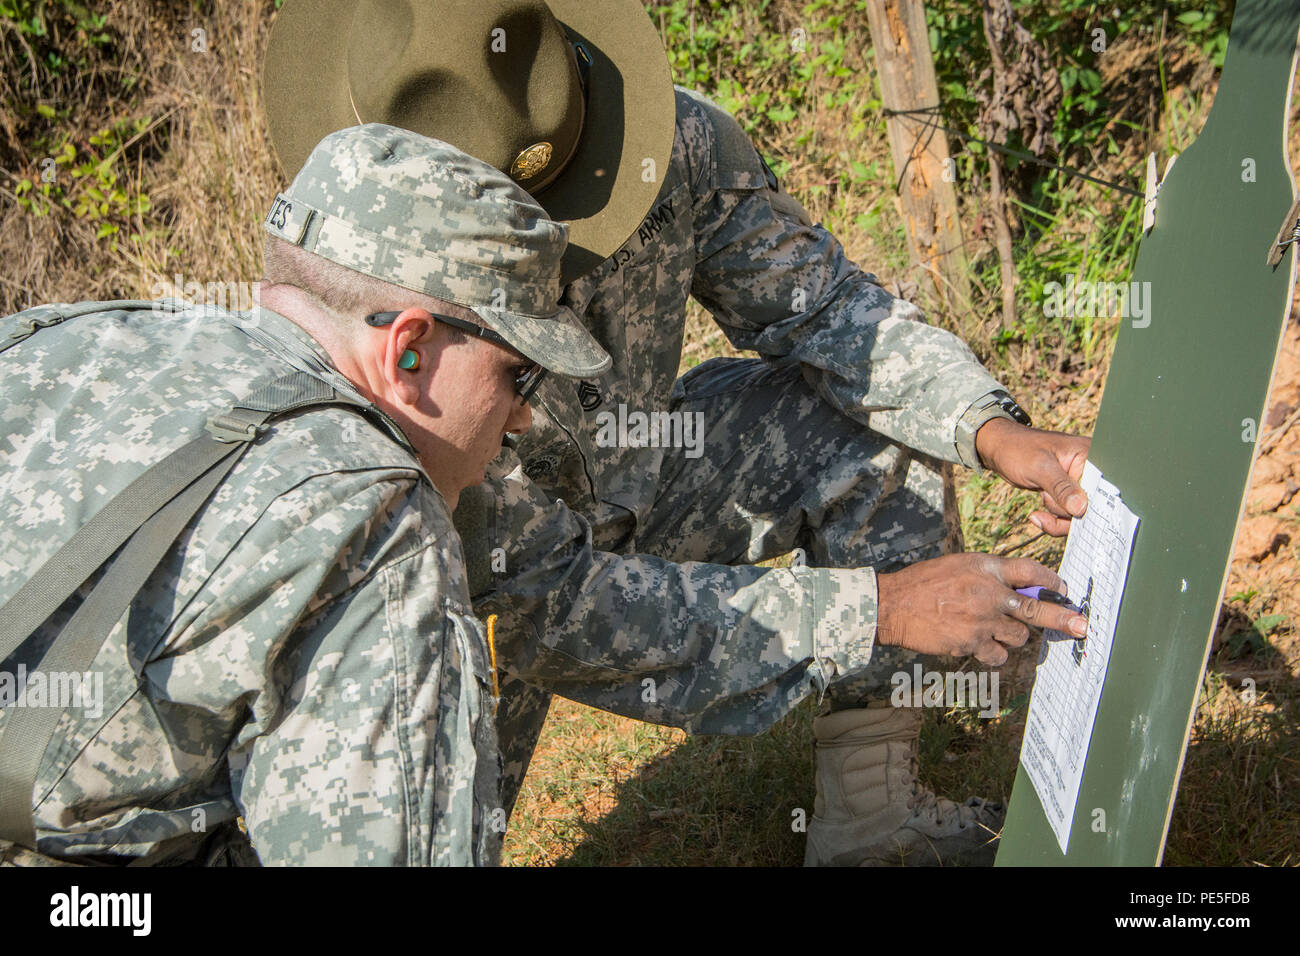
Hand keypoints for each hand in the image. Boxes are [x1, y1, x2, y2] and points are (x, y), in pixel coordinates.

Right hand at [876, 553, 1088, 665]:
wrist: (894, 605)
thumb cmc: (924, 583)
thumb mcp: (959, 566)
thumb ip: (990, 576)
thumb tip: (1020, 590)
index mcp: (986, 568)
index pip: (1031, 570)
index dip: (1052, 580)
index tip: (1063, 588)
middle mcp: (989, 593)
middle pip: (1037, 608)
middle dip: (1063, 618)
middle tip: (1081, 626)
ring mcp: (981, 620)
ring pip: (1018, 636)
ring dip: (1013, 636)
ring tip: (993, 629)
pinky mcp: (971, 643)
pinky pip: (997, 655)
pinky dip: (993, 653)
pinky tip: (978, 644)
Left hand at [974, 418, 1090, 536]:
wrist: (1000, 450)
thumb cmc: (1019, 449)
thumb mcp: (1041, 467)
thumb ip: (1062, 487)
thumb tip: (1081, 508)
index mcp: (1091, 457)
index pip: (1104, 488)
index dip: (1093, 506)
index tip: (1076, 514)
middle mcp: (1090, 471)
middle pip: (1094, 506)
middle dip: (1068, 511)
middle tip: (1046, 496)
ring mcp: (1078, 484)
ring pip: (1079, 515)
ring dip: (1057, 513)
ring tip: (1041, 493)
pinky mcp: (1067, 495)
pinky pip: (1067, 516)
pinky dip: (1053, 520)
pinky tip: (1037, 515)